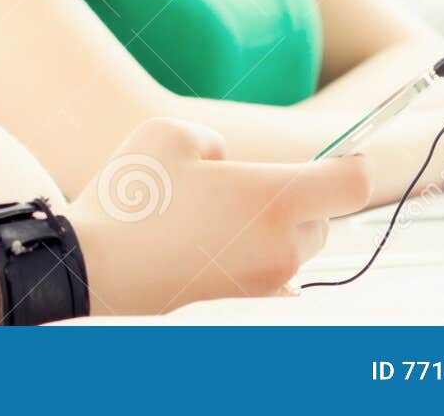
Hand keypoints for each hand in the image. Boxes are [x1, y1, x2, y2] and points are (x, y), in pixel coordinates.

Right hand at [68, 118, 371, 315]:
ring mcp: (264, 285)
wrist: (91, 271)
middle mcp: (282, 248)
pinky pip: (270, 282)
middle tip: (240, 191)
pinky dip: (252, 266)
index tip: (344, 155)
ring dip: (271, 234)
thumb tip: (225, 164)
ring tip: (212, 223)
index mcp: (274, 198)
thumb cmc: (130, 199)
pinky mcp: (242, 309)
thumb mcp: (168, 133)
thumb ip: (216, 142)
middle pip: (322, 221)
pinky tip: (207, 255)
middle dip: (295, 202)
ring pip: (295, 253)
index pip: (353, 184)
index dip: (353, 162)